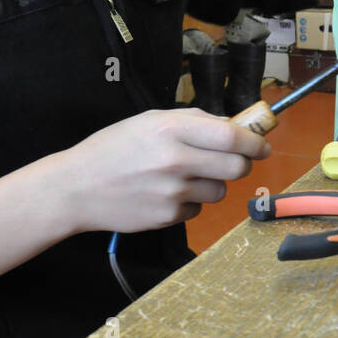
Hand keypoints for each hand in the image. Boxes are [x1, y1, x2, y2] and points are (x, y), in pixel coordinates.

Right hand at [58, 108, 269, 232]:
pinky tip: (164, 194)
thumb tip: (233, 126)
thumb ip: (192, 121)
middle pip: (237, 167)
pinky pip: (197, 210)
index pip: (231, 136)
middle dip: (241, 163)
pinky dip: (189, 203)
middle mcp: (175, 160)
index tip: (262, 144)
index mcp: (170, 128)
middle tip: (232, 161)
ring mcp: (172, 192)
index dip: (255, 141)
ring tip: (184, 177)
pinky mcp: (168, 217)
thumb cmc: (113, 149)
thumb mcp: (148, 120)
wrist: (75, 188)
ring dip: (212, 184)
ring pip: (219, 191)